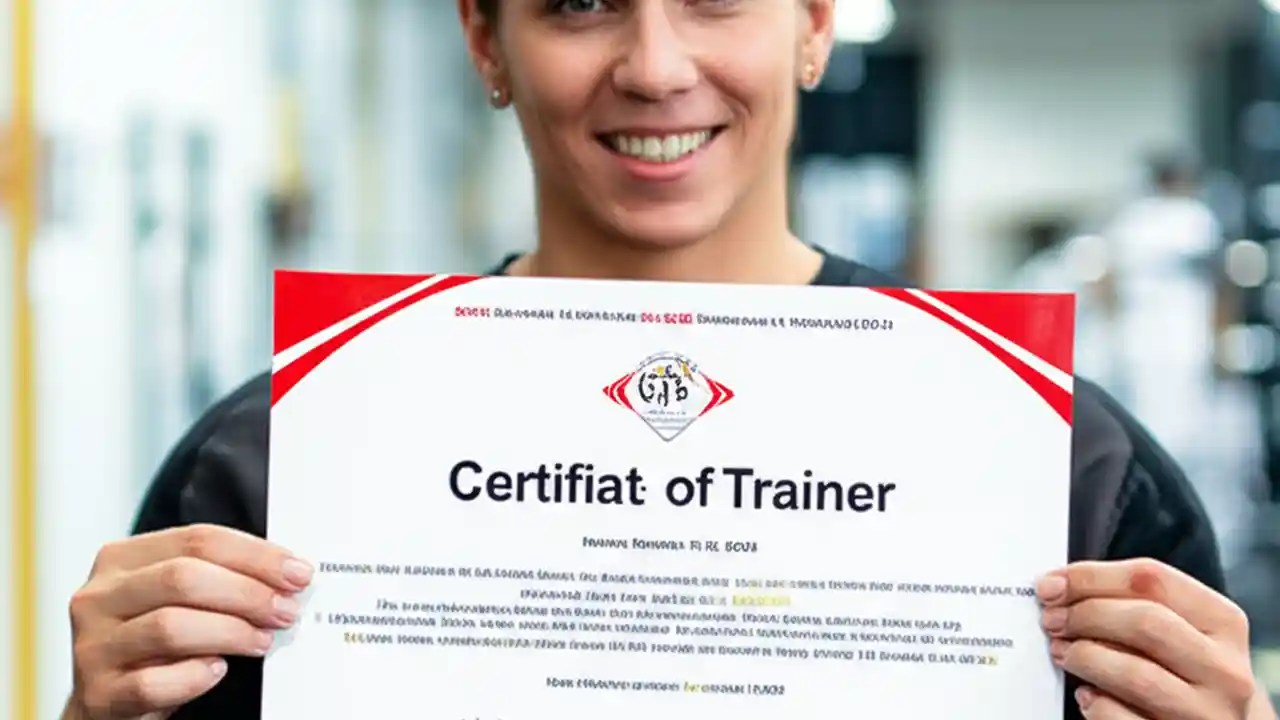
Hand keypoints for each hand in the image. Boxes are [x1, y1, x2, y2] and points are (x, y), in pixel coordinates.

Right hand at [65, 524, 313, 718]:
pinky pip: (152, 683)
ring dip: (231, 632)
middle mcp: (99, 597)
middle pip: (183, 578)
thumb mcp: (174, 599)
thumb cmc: (153, 644)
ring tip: (262, 640)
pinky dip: (194, 677)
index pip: (197, 540)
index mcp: (121, 559)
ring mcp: (93, 647)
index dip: (255, 555)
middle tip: (286, 610)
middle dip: (247, 593)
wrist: (108, 703)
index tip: (297, 573)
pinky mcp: (98, 695)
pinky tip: (217, 671)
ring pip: (170, 627)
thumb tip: (286, 575)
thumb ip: (215, 577)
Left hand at [1038, 558, 1263, 718]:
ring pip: (1134, 674)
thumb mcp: (1182, 628)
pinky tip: (1087, 695)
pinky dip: (1095, 704)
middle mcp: (1223, 668)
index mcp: (1223, 622)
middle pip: (1144, 622)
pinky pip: (1123, 719)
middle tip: (1051, 619)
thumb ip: (1134, 602)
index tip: (1052, 584)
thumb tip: (1062, 587)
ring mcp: (1207, 712)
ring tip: (1062, 652)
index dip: (1091, 577)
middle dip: (1084, 615)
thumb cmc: (1187, 670)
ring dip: (1084, 657)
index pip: (1152, 580)